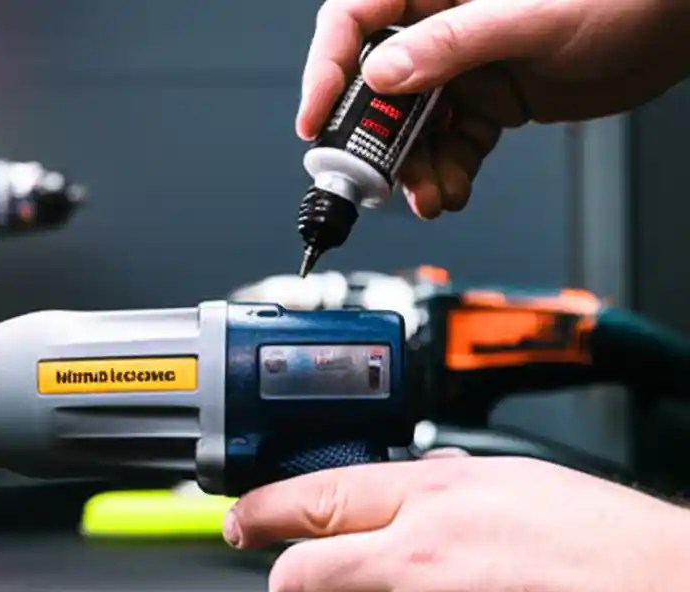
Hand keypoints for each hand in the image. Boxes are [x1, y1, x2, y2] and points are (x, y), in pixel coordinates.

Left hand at [223, 456, 689, 591]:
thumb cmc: (604, 541)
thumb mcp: (509, 480)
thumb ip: (431, 484)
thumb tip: (380, 491)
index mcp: (430, 499)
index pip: (308, 500)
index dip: (256, 512)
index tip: (239, 522)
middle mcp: (417, 564)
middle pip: (293, 580)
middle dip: (289, 584)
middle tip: (307, 585)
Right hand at [299, 0, 689, 219]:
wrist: (676, 27)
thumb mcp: (528, 19)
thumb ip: (450, 45)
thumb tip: (381, 75)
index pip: (355, 18)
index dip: (326, 68)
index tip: (316, 118)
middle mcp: (443, 26)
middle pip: (374, 83)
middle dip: (370, 136)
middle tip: (372, 174)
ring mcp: (464, 66)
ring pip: (410, 124)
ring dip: (412, 167)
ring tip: (429, 194)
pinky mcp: (489, 100)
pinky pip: (450, 142)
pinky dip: (447, 172)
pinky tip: (452, 190)